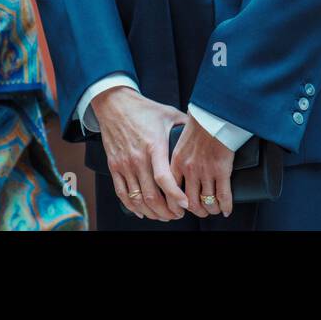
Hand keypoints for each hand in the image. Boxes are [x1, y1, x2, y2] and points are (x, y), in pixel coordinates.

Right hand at [91, 86, 189, 220]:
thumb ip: (186, 126)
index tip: (185, 204)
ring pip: (137, 198)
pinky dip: (132, 206)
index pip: (164, 178)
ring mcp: (124, 164)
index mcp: (154, 146)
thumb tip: (205, 130)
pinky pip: (122, 193)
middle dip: (167, 210)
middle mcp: (138, 158)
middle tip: (177, 214)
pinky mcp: (114, 166)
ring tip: (163, 215)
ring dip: (152, 212)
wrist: (115, 104)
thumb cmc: (143, 109)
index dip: (175, 194)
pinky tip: (141, 211)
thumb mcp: (169, 114)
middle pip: (151, 195)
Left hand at [169, 115, 234, 217]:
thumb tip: (177, 152)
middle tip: (201, 211)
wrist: (215, 112)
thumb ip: (177, 148)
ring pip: (207, 201)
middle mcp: (189, 169)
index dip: (176, 204)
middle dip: (196, 210)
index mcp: (177, 160)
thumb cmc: (200, 120)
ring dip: (211, 209)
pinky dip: (225, 206)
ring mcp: (205, 171)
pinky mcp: (221, 170)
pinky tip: (226, 209)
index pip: (172, 190)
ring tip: (214, 209)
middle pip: (190, 201)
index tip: (181, 207)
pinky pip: (223, 196)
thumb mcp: (180, 135)